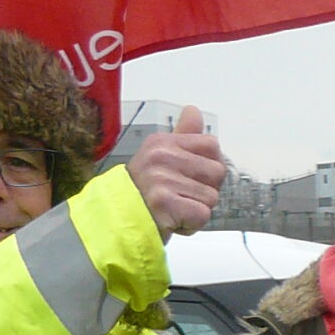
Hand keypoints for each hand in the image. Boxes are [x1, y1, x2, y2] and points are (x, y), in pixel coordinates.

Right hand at [129, 104, 226, 237]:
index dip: (209, 165)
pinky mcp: (164, 203)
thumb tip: (193, 110)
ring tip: (174, 208)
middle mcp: (161, 156)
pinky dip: (191, 224)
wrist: (116, 222)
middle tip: (180, 196)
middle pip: (217, 172)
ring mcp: (161, 179)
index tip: (189, 176)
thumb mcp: (159, 155)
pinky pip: (202, 215)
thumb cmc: (143, 190)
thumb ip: (182, 135)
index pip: (212, 145)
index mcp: (162, 142)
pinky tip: (172, 221)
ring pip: (211, 197)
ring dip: (196, 209)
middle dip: (205, 190)